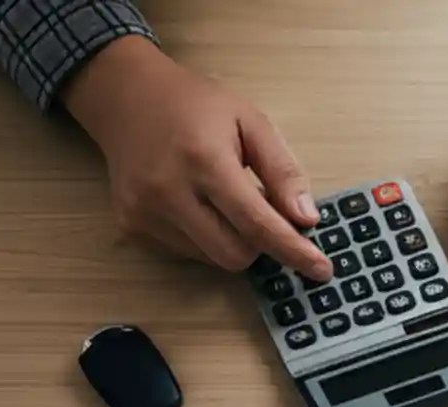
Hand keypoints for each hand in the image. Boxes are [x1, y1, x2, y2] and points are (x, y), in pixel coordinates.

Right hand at [63, 37, 330, 278]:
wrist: (125, 95)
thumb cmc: (195, 105)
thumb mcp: (251, 121)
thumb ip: (282, 171)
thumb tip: (306, 219)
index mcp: (204, 161)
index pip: (255, 223)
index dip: (292, 250)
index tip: (322, 270)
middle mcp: (168, 192)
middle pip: (234, 254)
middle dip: (260, 244)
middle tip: (262, 211)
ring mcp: (145, 212)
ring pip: (210, 258)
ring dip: (230, 239)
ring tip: (221, 197)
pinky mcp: (130, 225)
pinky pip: (185, 252)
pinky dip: (203, 237)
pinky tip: (195, 202)